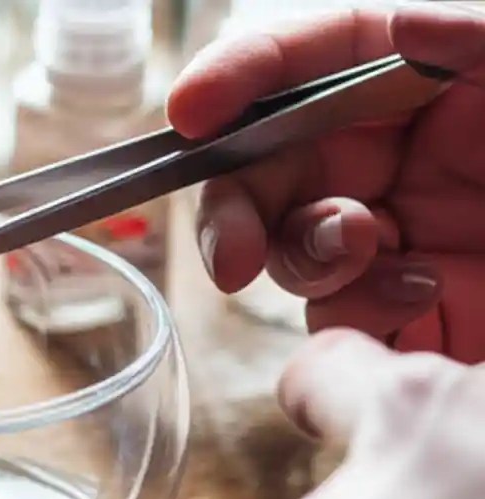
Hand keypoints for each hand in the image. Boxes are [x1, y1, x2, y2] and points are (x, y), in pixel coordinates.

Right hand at [168, 3, 484, 362]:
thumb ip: (480, 33)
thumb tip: (399, 21)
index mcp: (430, 80)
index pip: (310, 61)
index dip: (242, 77)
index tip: (191, 108)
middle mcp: (404, 158)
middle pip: (275, 168)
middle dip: (238, 203)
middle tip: (233, 250)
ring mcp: (411, 238)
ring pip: (295, 249)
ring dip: (303, 251)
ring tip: (362, 245)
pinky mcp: (428, 315)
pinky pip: (348, 320)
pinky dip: (360, 307)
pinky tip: (422, 287)